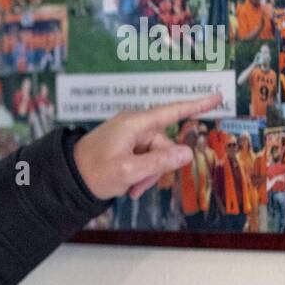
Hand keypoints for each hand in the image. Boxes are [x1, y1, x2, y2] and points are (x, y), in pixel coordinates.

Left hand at [71, 92, 222, 200]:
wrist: (66, 179)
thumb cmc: (92, 172)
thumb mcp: (128, 171)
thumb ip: (159, 163)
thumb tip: (187, 153)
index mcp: (134, 124)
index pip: (172, 112)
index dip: (197, 106)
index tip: (218, 97)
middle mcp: (133, 125)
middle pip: (164, 145)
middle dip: (158, 168)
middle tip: (138, 185)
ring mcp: (129, 135)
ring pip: (155, 156)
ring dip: (147, 175)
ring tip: (130, 188)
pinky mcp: (124, 146)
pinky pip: (143, 159)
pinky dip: (140, 174)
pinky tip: (128, 185)